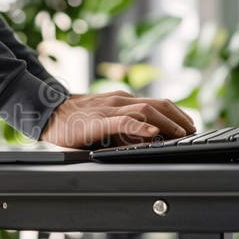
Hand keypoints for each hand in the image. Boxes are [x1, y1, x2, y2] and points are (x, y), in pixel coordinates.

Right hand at [41, 92, 196, 148]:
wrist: (46, 114)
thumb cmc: (74, 120)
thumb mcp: (103, 120)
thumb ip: (123, 126)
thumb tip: (148, 138)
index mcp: (122, 100)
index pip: (157, 103)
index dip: (177, 114)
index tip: (189, 126)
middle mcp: (119, 100)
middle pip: (158, 104)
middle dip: (179, 118)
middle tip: (191, 131)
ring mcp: (109, 108)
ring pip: (146, 110)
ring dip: (167, 122)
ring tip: (180, 133)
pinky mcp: (98, 120)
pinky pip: (123, 121)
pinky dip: (141, 126)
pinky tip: (152, 133)